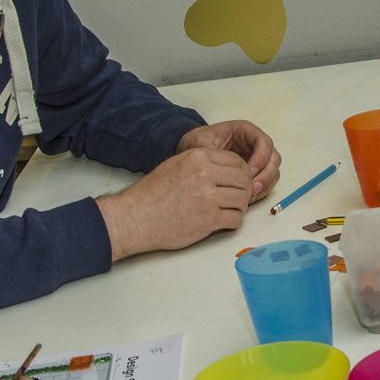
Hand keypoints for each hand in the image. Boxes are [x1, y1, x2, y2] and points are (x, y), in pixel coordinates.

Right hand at [97, 148, 254, 259]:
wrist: (135, 218)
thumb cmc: (153, 193)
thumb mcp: (176, 165)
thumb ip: (202, 163)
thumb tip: (229, 168)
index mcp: (198, 157)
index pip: (237, 162)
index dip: (242, 174)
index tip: (238, 183)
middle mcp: (205, 174)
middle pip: (243, 180)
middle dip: (244, 190)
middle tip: (238, 198)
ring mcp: (208, 198)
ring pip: (243, 200)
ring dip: (240, 207)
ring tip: (230, 210)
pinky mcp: (208, 220)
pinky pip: (236, 219)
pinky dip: (233, 222)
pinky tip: (224, 222)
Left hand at [178, 120, 281, 200]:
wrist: (192, 153)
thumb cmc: (197, 143)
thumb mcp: (200, 143)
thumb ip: (212, 152)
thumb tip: (223, 167)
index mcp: (245, 131)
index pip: (264, 142)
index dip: (261, 157)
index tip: (248, 171)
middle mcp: (255, 144)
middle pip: (274, 158)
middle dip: (266, 174)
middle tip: (252, 188)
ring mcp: (258, 159)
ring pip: (273, 171)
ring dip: (265, 185)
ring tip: (249, 196)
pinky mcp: (256, 173)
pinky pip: (267, 183)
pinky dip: (261, 191)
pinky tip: (248, 199)